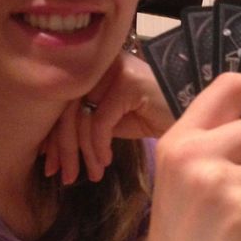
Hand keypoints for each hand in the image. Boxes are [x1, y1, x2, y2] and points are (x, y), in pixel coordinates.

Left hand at [41, 50, 174, 183]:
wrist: (190, 113)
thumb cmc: (153, 117)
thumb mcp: (112, 121)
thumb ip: (84, 125)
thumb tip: (50, 147)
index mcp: (93, 69)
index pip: (62, 103)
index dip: (52, 136)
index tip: (49, 164)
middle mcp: (101, 64)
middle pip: (68, 109)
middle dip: (64, 148)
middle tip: (64, 176)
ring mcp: (114, 70)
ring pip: (82, 117)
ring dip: (84, 152)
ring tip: (92, 174)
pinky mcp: (128, 82)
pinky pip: (100, 121)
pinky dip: (99, 146)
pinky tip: (105, 162)